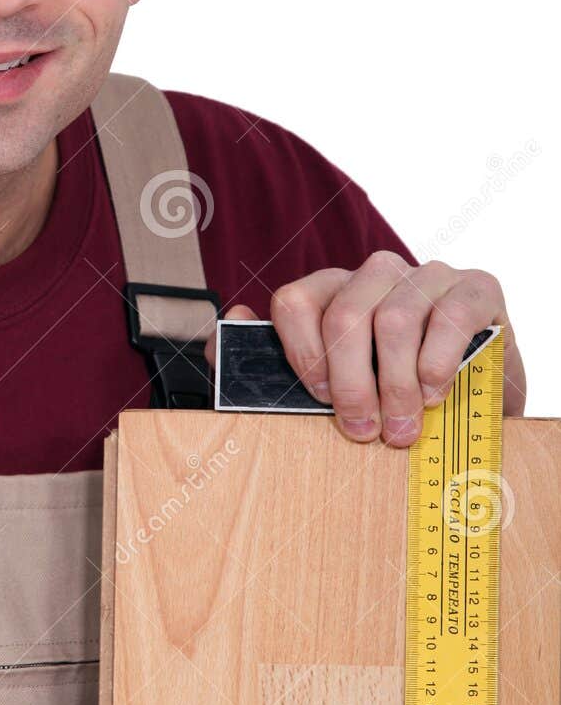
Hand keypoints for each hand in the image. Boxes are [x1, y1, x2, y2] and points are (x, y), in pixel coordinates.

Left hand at [211, 253, 525, 445]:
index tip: (318, 398)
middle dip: (351, 383)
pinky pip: (450, 314)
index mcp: (333, 291)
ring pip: (396, 318)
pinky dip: (437, 361)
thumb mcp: (330, 388)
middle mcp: (376, 274)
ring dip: (395, 383)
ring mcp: (427, 276)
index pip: (295, 300)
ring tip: (402, 426)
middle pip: (345, 315)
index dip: (301, 353)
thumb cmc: (390, 394)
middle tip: (363, 430)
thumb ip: (269, 364)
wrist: (473, 400)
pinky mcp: (476, 288)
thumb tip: (226, 329)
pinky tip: (433, 392)